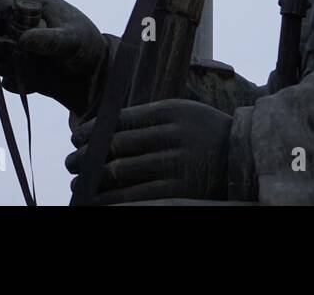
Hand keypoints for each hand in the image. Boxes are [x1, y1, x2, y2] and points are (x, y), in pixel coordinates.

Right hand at [0, 0, 108, 115]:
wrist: (92, 72)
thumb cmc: (85, 44)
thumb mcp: (72, 40)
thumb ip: (50, 40)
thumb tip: (23, 41)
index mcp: (33, 3)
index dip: (0, 0)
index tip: (3, 13)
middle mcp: (18, 21)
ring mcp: (14, 43)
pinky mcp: (15, 65)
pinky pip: (0, 70)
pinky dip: (2, 76)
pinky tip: (13, 81)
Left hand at [66, 99, 232, 203]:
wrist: (243, 157)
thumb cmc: (204, 131)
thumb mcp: (181, 112)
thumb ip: (147, 117)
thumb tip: (102, 128)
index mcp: (170, 112)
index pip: (119, 121)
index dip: (92, 131)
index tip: (75, 138)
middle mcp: (172, 137)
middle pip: (116, 147)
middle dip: (85, 156)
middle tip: (70, 162)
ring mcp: (176, 167)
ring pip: (121, 174)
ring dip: (92, 179)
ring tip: (77, 183)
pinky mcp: (179, 192)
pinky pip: (135, 198)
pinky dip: (110, 200)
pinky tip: (96, 200)